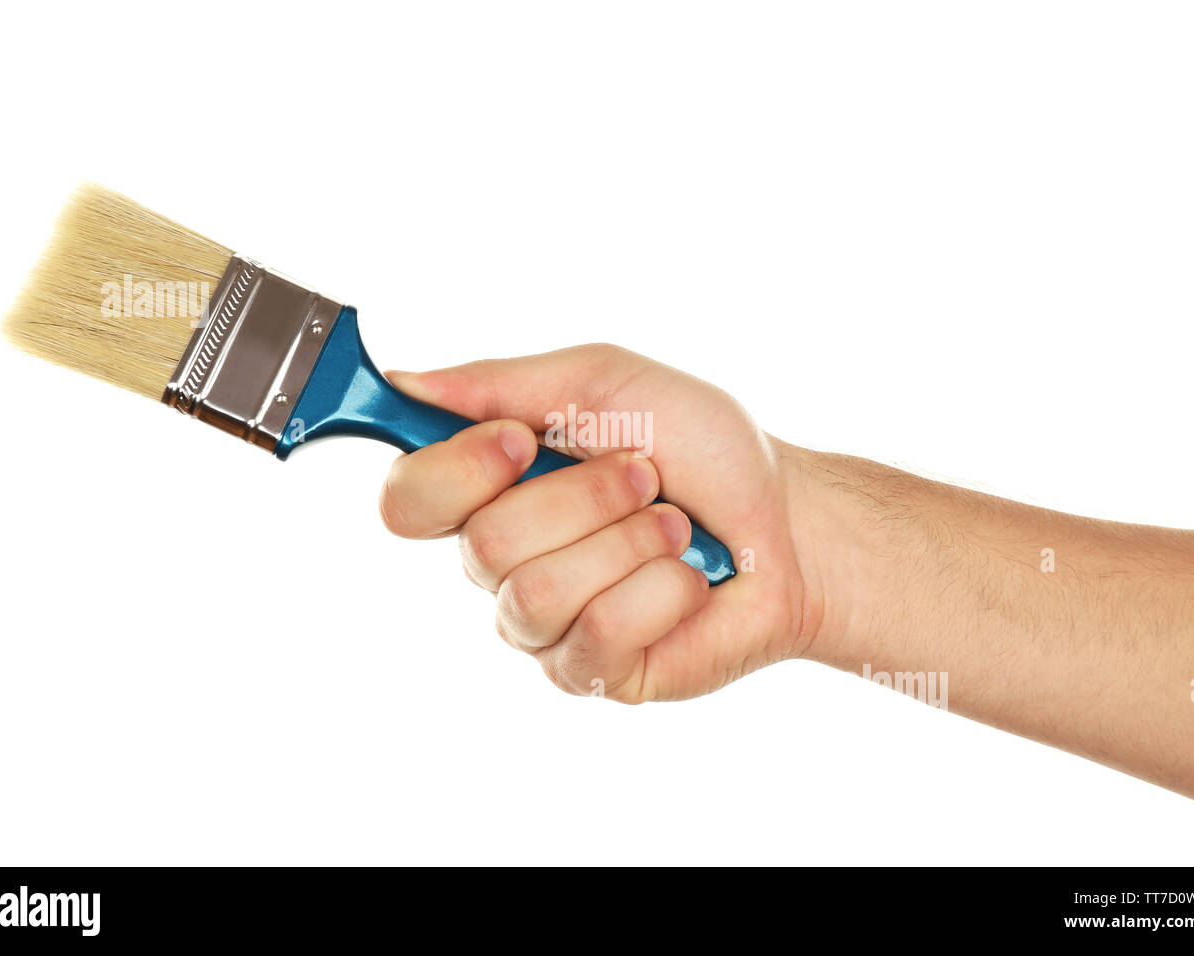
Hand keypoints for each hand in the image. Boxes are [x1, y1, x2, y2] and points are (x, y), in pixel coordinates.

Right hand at [381, 344, 821, 701]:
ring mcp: (544, 626)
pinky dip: (661, 589)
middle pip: (481, 545)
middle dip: (584, 498)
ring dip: (627, 542)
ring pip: (536, 593)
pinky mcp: (592, 671)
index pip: (409, 499)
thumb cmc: (704, 450)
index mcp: (494, 489)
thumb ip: (503, 383)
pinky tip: (687, 581)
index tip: (518, 440)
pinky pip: (599, 632)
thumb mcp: (606, 383)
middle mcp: (505, 563)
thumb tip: (405, 382)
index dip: (453, 471)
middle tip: (644, 477)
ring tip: (674, 529)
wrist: (788, 522)